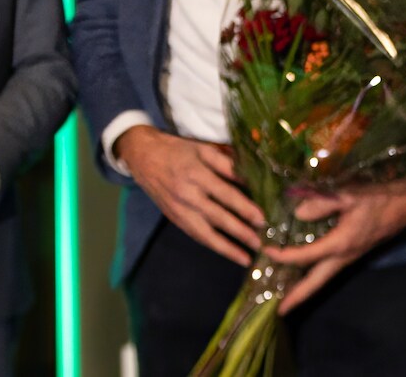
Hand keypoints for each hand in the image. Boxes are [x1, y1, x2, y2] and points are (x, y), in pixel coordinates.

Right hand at [117, 126, 264, 264]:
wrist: (142, 156)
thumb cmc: (177, 150)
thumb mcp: (202, 148)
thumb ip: (226, 162)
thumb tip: (252, 177)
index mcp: (196, 173)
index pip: (225, 193)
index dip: (245, 207)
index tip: (262, 219)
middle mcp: (187, 194)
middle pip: (218, 216)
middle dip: (240, 231)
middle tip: (260, 242)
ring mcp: (179, 209)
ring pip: (205, 233)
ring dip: (227, 247)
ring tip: (246, 257)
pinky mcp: (174, 218)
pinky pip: (195, 235)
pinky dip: (212, 245)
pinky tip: (228, 253)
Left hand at [266, 182, 405, 312]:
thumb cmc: (378, 193)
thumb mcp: (348, 193)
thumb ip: (321, 202)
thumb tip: (297, 215)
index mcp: (342, 243)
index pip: (306, 257)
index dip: (284, 256)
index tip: (265, 251)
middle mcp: (346, 254)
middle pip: (318, 282)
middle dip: (298, 297)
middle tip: (279, 311)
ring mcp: (351, 253)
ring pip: (324, 275)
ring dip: (305, 286)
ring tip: (285, 296)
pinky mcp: (355, 248)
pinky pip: (331, 266)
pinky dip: (315, 272)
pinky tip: (304, 270)